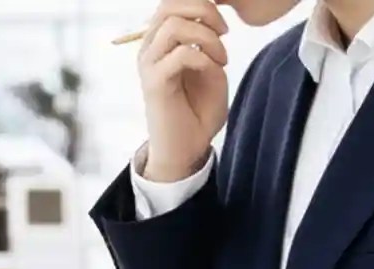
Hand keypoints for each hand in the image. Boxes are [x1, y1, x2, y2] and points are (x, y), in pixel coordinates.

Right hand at [137, 0, 230, 181]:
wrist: (186, 149)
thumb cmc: (198, 110)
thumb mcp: (210, 66)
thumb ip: (207, 40)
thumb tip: (209, 18)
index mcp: (160, 41)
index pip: (172, 3)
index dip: (201, 4)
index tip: (223, 27)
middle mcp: (150, 48)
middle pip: (169, 5)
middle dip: (204, 10)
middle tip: (224, 33)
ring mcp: (149, 64)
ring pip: (174, 25)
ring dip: (207, 37)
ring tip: (221, 58)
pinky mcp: (154, 82)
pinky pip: (181, 53)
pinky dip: (205, 59)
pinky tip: (215, 72)